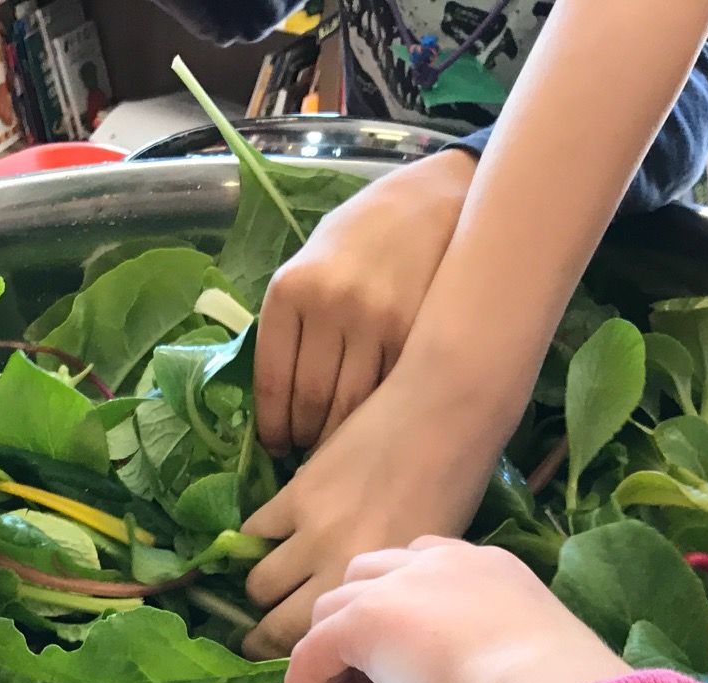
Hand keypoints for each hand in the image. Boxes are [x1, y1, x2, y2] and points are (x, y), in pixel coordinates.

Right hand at [241, 364, 508, 655]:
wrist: (445, 412)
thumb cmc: (456, 487)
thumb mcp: (428, 563)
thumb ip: (388, 599)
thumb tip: (358, 626)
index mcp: (380, 595)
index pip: (321, 647)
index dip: (301, 664)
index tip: (292, 668)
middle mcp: (340, 571)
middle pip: (278, 625)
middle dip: (265, 641)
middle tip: (260, 642)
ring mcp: (313, 532)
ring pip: (260, 584)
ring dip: (263, 592)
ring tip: (271, 589)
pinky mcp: (297, 493)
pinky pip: (254, 532)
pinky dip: (255, 542)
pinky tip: (265, 542)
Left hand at [254, 148, 474, 453]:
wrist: (435, 199)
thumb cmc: (365, 233)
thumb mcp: (310, 261)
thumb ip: (292, 319)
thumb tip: (277, 396)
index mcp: (290, 290)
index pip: (272, 381)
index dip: (272, 427)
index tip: (276, 447)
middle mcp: (329, 304)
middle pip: (310, 402)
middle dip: (305, 440)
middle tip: (308, 457)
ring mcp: (376, 320)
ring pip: (350, 408)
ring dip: (340, 441)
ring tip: (339, 453)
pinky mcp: (416, 334)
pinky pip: (388, 396)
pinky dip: (378, 424)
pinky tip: (375, 434)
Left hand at [281, 538, 628, 682]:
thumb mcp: (518, 664)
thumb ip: (485, 658)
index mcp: (489, 569)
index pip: (425, 570)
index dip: (405, 615)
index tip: (411, 669)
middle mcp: (441, 562)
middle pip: (370, 578)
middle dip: (362, 631)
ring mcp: (400, 585)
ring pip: (335, 606)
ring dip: (332, 659)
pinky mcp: (363, 621)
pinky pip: (311, 650)